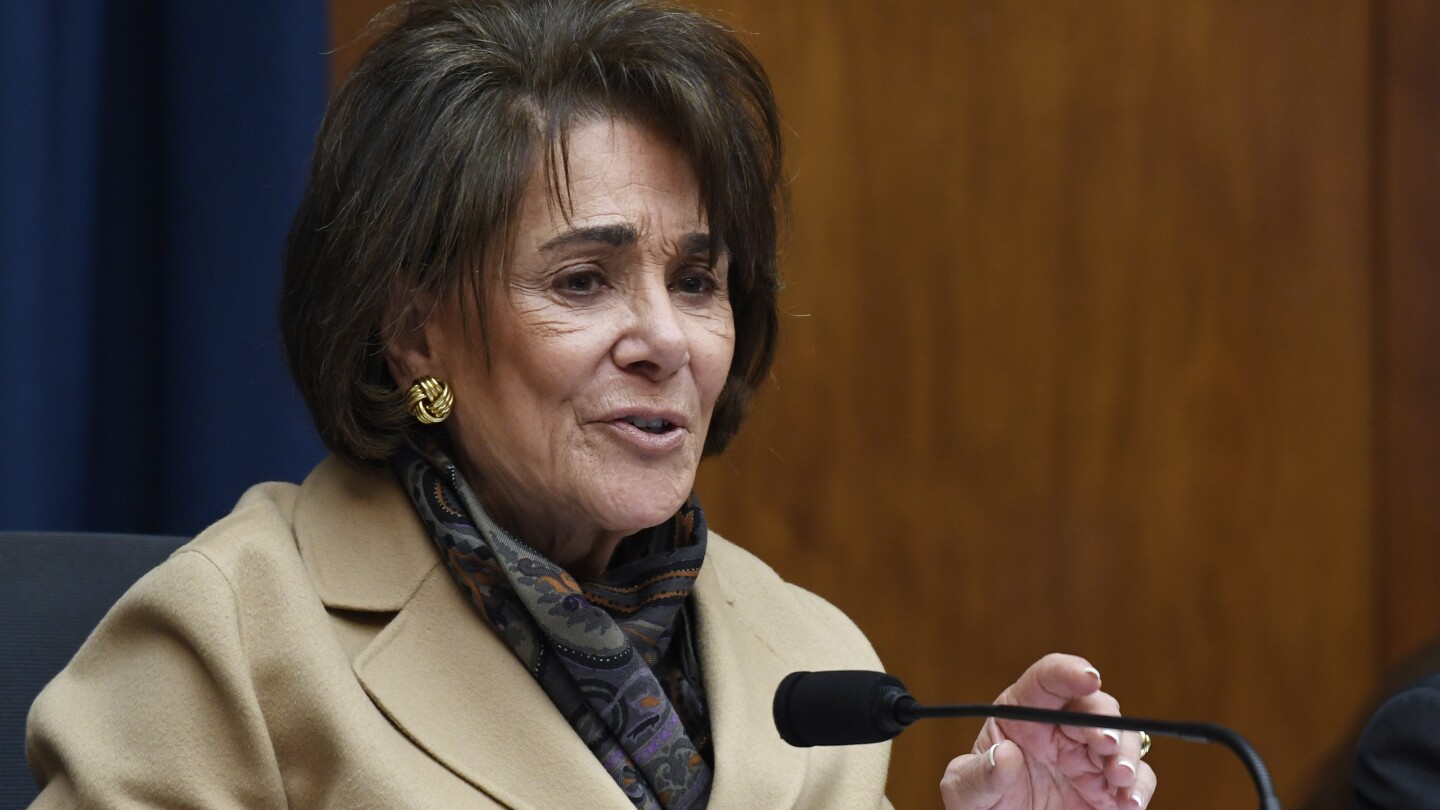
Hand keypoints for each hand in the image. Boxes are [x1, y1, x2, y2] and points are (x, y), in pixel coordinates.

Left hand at [939, 653, 1156, 808]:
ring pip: (1123, 737)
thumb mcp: (965, 793)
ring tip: (1119, 777)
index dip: (1069, 672)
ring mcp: (1088, 758)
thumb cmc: (980, 805)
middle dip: (1106, 720)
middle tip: (1105, 745)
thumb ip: (978, 775)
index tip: (1089, 678)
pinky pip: (1137, 778)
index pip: (1047, 681)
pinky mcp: (1109, 789)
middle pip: (1094, 706)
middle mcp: (1060, 730)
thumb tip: (1006, 755)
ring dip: (1127, 752)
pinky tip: (1130, 802)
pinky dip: (1140, 787)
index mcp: (1023, 715)